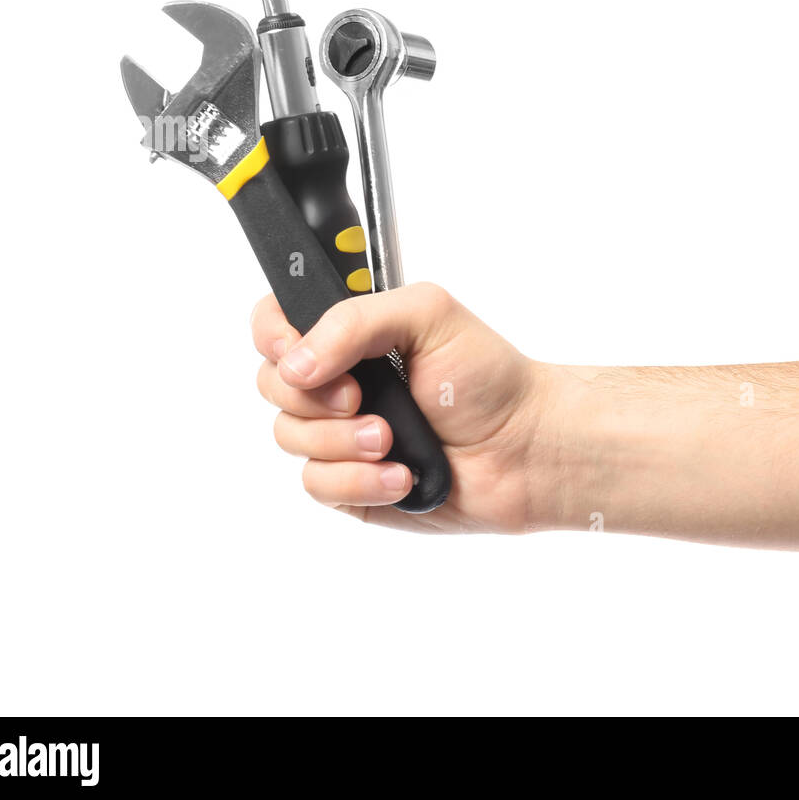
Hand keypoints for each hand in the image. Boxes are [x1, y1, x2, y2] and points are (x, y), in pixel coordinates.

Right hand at [251, 283, 553, 533]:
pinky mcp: (350, 485)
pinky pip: (317, 484)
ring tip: (392, 439)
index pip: (276, 322)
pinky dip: (359, 481)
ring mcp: (340, 435)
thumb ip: (353, 320)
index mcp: (351, 333)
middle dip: (315, 396)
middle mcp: (338, 380)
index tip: (296, 352)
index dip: (273, 336)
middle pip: (272, 384)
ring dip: (343, 441)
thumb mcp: (428, 315)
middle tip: (363, 397)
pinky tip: (402, 476)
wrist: (526, 449)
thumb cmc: (489, 379)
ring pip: (289, 437)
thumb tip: (295, 363)